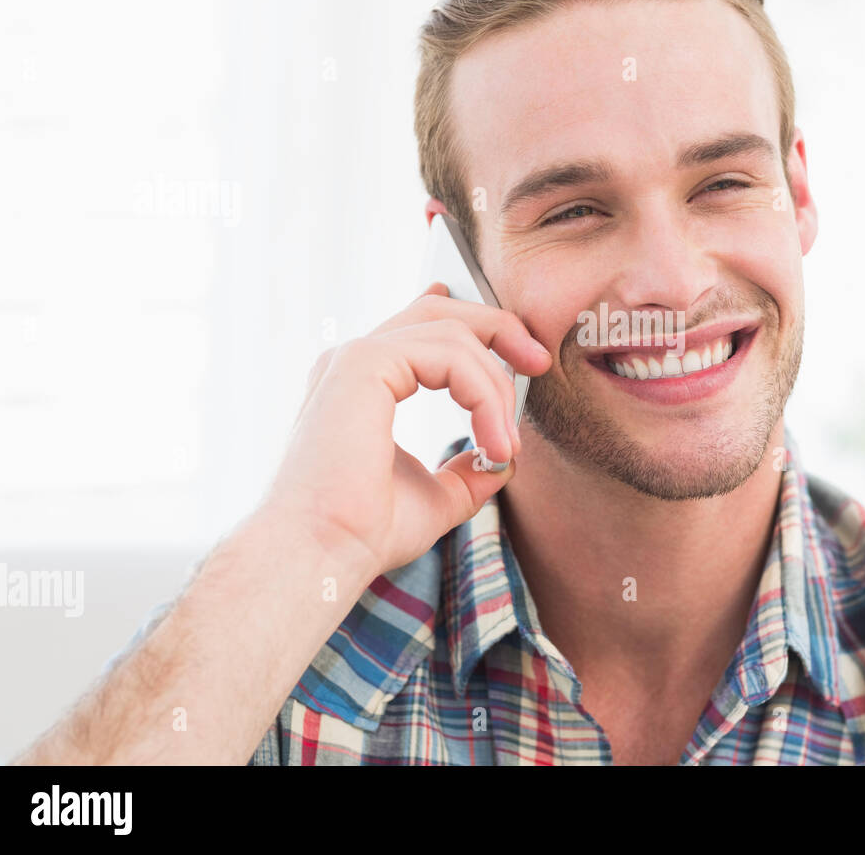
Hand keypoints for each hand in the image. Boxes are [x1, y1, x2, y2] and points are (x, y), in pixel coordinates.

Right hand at [260, 283, 550, 577]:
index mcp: (364, 383)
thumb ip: (468, 473)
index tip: (528, 362)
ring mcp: (355, 357)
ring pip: (454, 334)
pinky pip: (449, 355)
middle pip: (441, 309)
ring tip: (506, 447)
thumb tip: (502, 461)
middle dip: (500, 328)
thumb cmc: (364, 534)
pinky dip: (483, 395)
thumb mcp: (437, 498)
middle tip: (541, 363)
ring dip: (496, 387)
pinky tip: (493, 444)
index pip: (426, 327)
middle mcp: (355, 361)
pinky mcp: (362, 363)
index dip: (480, 329)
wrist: (324, 555)